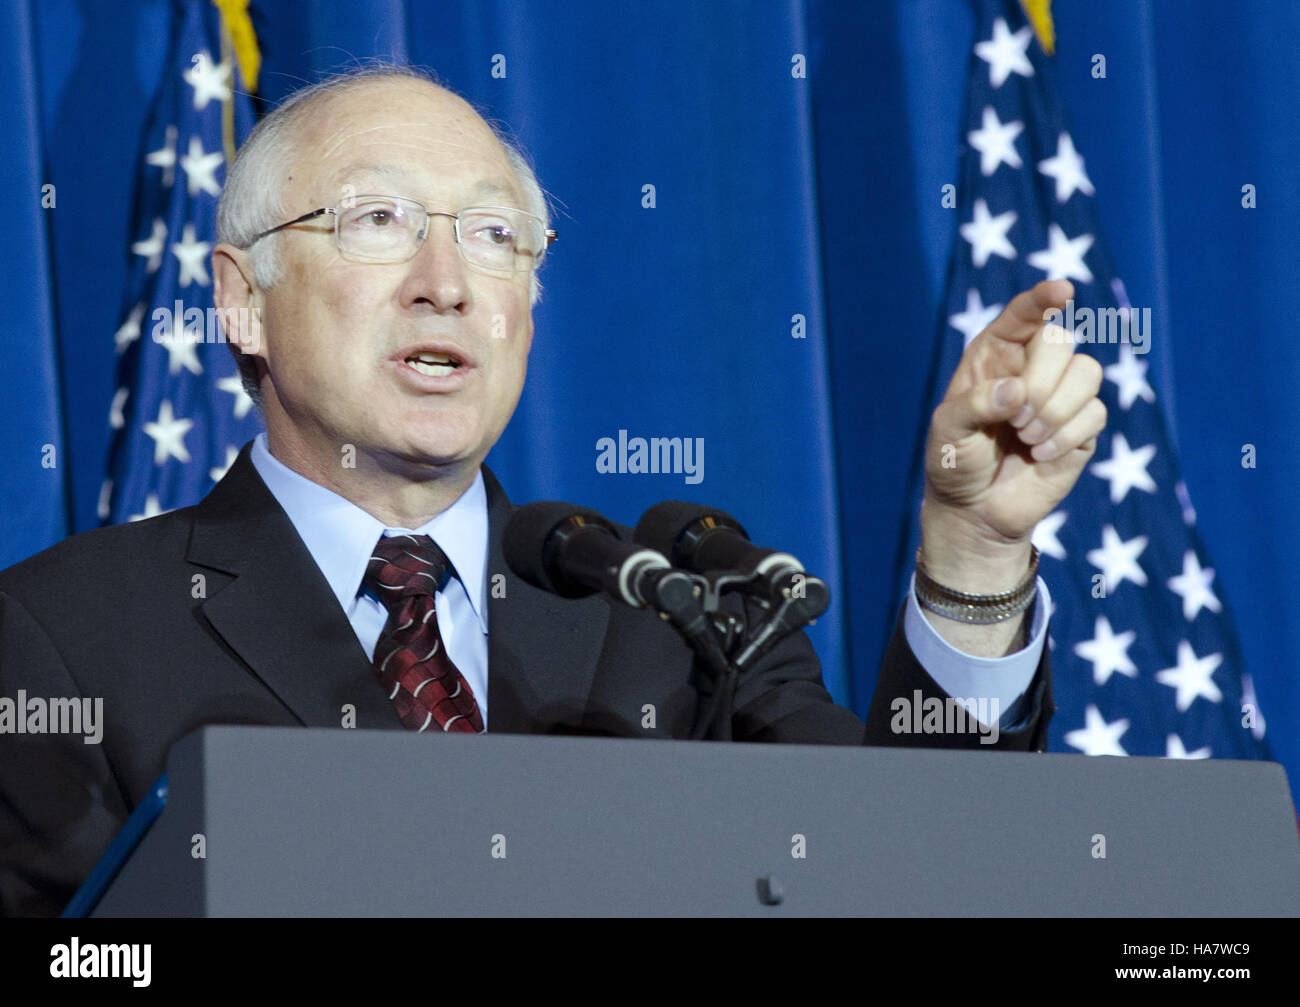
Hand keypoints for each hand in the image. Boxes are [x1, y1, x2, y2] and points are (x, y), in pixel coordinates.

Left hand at [921, 279, 1106, 596]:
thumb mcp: (948, 432)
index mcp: (995, 355)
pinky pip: (1095, 413)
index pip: (1023, 315)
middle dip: (1040, 382)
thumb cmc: (954, 462)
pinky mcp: (1082, 428)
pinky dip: (1066, 437)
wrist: (974, 510)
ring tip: (1026, 437)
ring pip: (1088, 373)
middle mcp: (1032, 367)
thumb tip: (1016, 391)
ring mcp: (1061, 396)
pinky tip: (1040, 455)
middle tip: (1015, 419)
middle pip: (1062, 342)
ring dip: (1055, 410)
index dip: (1042, 298)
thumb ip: (976, 405)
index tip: (1062, 290)